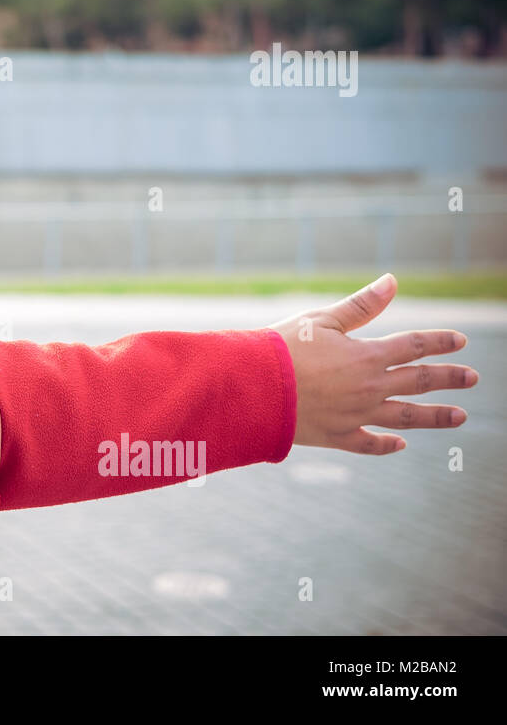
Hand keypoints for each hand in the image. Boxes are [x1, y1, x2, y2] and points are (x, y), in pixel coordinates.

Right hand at [266, 273, 475, 454]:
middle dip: (449, 378)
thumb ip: (361, 305)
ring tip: (459, 416)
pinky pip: (369, 444)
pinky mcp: (336, 436)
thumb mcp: (321, 320)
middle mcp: (369, 388)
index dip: (439, 342)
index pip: (413, 346)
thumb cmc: (281, 348)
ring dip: (435, 417)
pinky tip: (400, 444)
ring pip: (405, 417)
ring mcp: (355, 415)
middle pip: (419, 382)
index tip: (460, 341)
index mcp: (366, 356)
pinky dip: (386, 445)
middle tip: (473, 377)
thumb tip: (393, 281)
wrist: (253, 388)